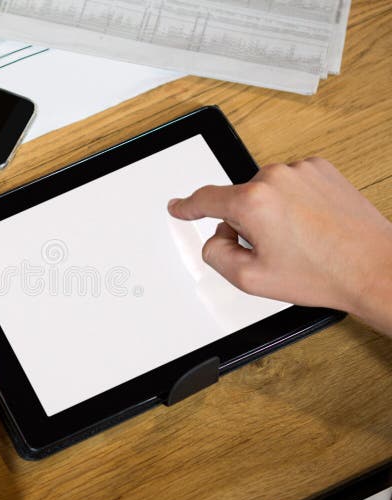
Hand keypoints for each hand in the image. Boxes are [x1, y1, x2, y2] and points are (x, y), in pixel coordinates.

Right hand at [168, 158, 391, 331]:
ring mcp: (301, 171)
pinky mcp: (322, 169)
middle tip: (274, 251)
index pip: (206, 199)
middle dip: (248, 224)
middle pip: (239, 200)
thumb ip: (217, 256)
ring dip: (273, 213)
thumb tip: (218, 239)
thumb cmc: (323, 273)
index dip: (188, 206)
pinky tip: (311, 226)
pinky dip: (294, 203)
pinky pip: (291, 185)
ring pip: (266, 192)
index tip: (179, 206)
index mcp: (253, 202)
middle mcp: (275, 178)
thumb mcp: (251, 279)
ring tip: (300, 240)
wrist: (374, 266)